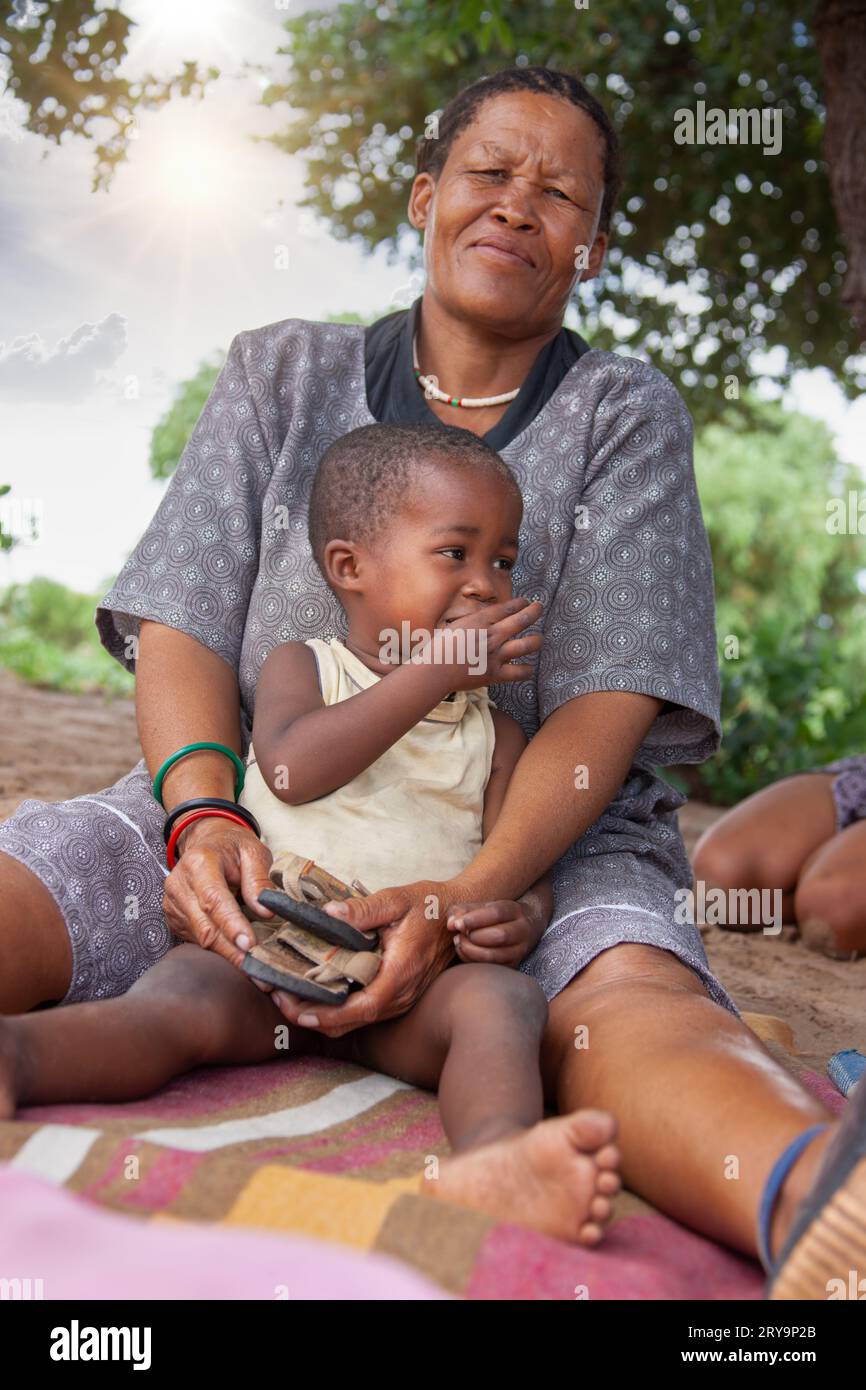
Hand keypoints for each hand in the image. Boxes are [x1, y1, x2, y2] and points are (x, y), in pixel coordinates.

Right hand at [162, 817, 275, 966]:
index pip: (214, 899)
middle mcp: (179, 884)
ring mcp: (173, 904)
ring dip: (227, 956)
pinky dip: (217, 951)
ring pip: (200, 939)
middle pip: (205, 927)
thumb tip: (266, 911)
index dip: (232, 925)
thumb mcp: (253, 851)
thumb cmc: (233, 848)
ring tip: (254, 969)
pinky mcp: (174, 919)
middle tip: (258, 970)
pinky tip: (237, 957)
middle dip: (232, 952)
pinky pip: (196, 941)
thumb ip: (259, 878)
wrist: (207, 843)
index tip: (250, 945)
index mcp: (199, 863)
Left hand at [269, 879, 459, 1037]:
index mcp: (400, 972)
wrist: (457, 915)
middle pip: (353, 1021)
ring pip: (356, 1020)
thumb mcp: (396, 899)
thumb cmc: (429, 906)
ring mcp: (400, 998)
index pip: (363, 1007)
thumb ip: (363, 909)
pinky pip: (363, 1011)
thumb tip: (330, 913)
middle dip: (313, 1017)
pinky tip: (314, 989)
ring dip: (321, 1014)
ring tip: (288, 994)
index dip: (329, 1014)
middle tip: (278, 998)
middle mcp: (401, 994)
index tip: (299, 1010)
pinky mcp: (396, 996)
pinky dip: (336, 1007)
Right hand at [419, 597, 542, 692]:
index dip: (520, 603)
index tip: (525, 602)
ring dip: (536, 640)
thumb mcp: (454, 626)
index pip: (507, 608)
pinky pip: (519, 672)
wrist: (434, 670)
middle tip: (539, 607)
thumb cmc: (439, 648)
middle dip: (534, 611)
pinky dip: (527, 670)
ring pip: (526, 644)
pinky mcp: (495, 674)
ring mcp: (495, 655)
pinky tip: (528, 668)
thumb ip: (471, 623)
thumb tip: (480, 620)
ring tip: (538, 639)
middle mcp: (491, 635)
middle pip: (521, 620)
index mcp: (480, 621)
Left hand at [446, 899, 541, 966]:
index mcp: (515, 910)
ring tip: (459, 942)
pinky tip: (464, 951)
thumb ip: (463, 911)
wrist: (521, 927)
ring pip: (495, 955)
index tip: (457, 924)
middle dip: (474, 936)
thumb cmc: (494, 915)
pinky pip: (491, 967)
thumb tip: (451, 924)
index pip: (497, 913)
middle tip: (459, 933)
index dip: (475, 918)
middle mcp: (522, 930)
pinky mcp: (514, 965)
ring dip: (471, 950)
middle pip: (499, 935)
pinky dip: (472, 960)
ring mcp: (520, 950)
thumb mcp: (481, 906)